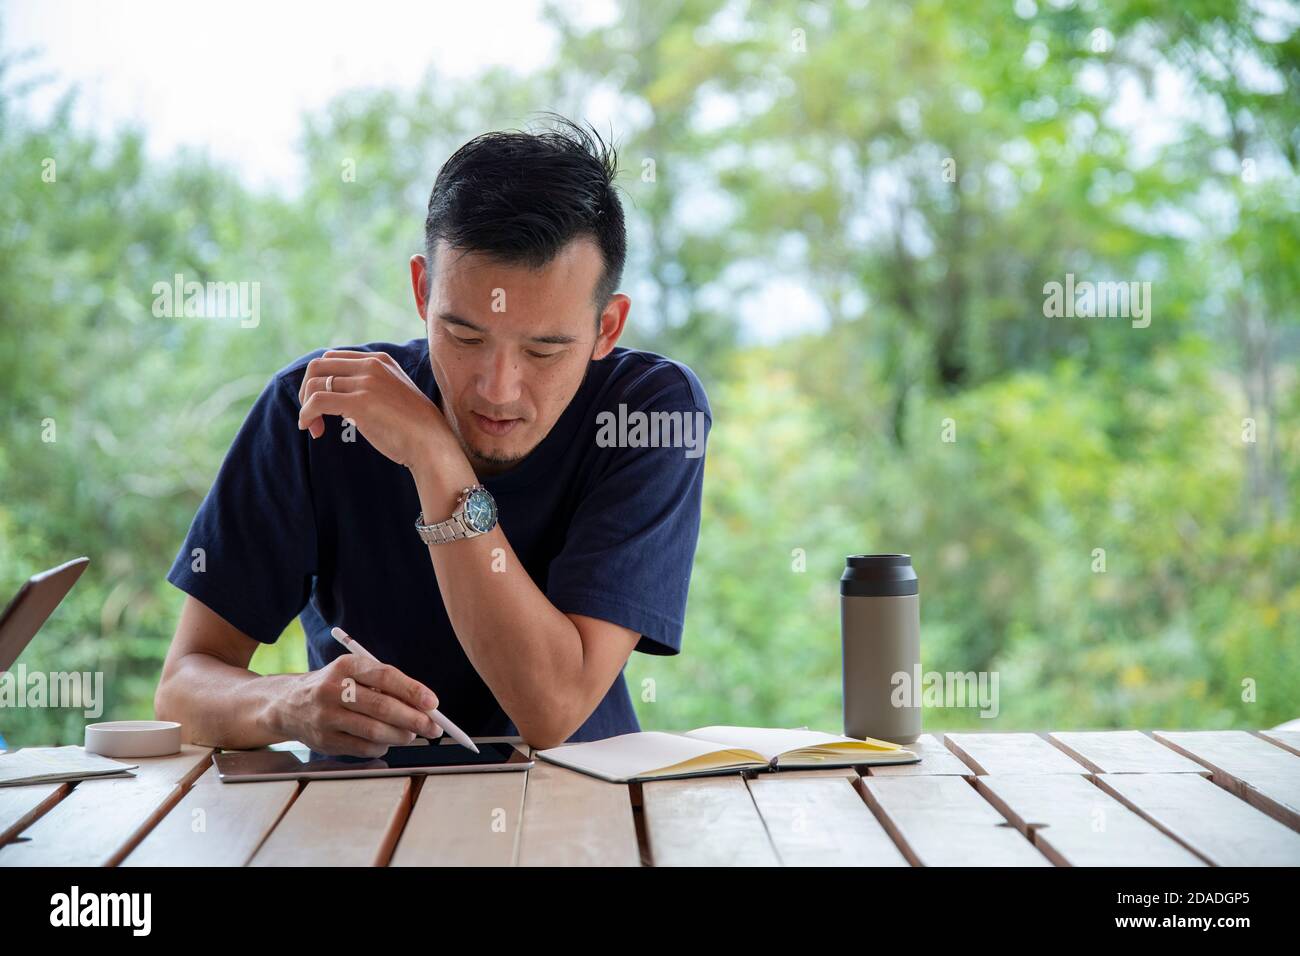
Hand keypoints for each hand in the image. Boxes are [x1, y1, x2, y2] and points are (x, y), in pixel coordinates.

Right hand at [279, 653, 443, 757]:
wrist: (289, 703)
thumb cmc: (336, 686)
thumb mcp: (355, 673)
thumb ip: (386, 685)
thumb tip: (425, 706)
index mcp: (346, 665)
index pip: (385, 676)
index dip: (413, 690)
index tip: (433, 703)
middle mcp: (333, 690)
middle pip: (382, 707)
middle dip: (414, 719)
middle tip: (434, 727)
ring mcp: (326, 717)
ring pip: (374, 731)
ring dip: (401, 736)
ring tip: (411, 735)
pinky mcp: (324, 741)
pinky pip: (363, 748)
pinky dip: (382, 747)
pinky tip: (386, 742)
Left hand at [297, 350, 452, 468]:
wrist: (431, 443)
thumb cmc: (413, 426)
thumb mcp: (393, 394)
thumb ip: (371, 386)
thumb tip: (339, 395)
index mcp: (379, 360)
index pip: (333, 359)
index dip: (321, 381)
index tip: (322, 406)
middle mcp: (371, 365)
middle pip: (318, 366)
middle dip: (307, 390)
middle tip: (312, 415)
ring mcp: (366, 382)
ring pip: (315, 384)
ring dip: (306, 407)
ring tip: (313, 427)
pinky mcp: (359, 402)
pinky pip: (317, 401)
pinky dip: (306, 414)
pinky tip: (312, 429)